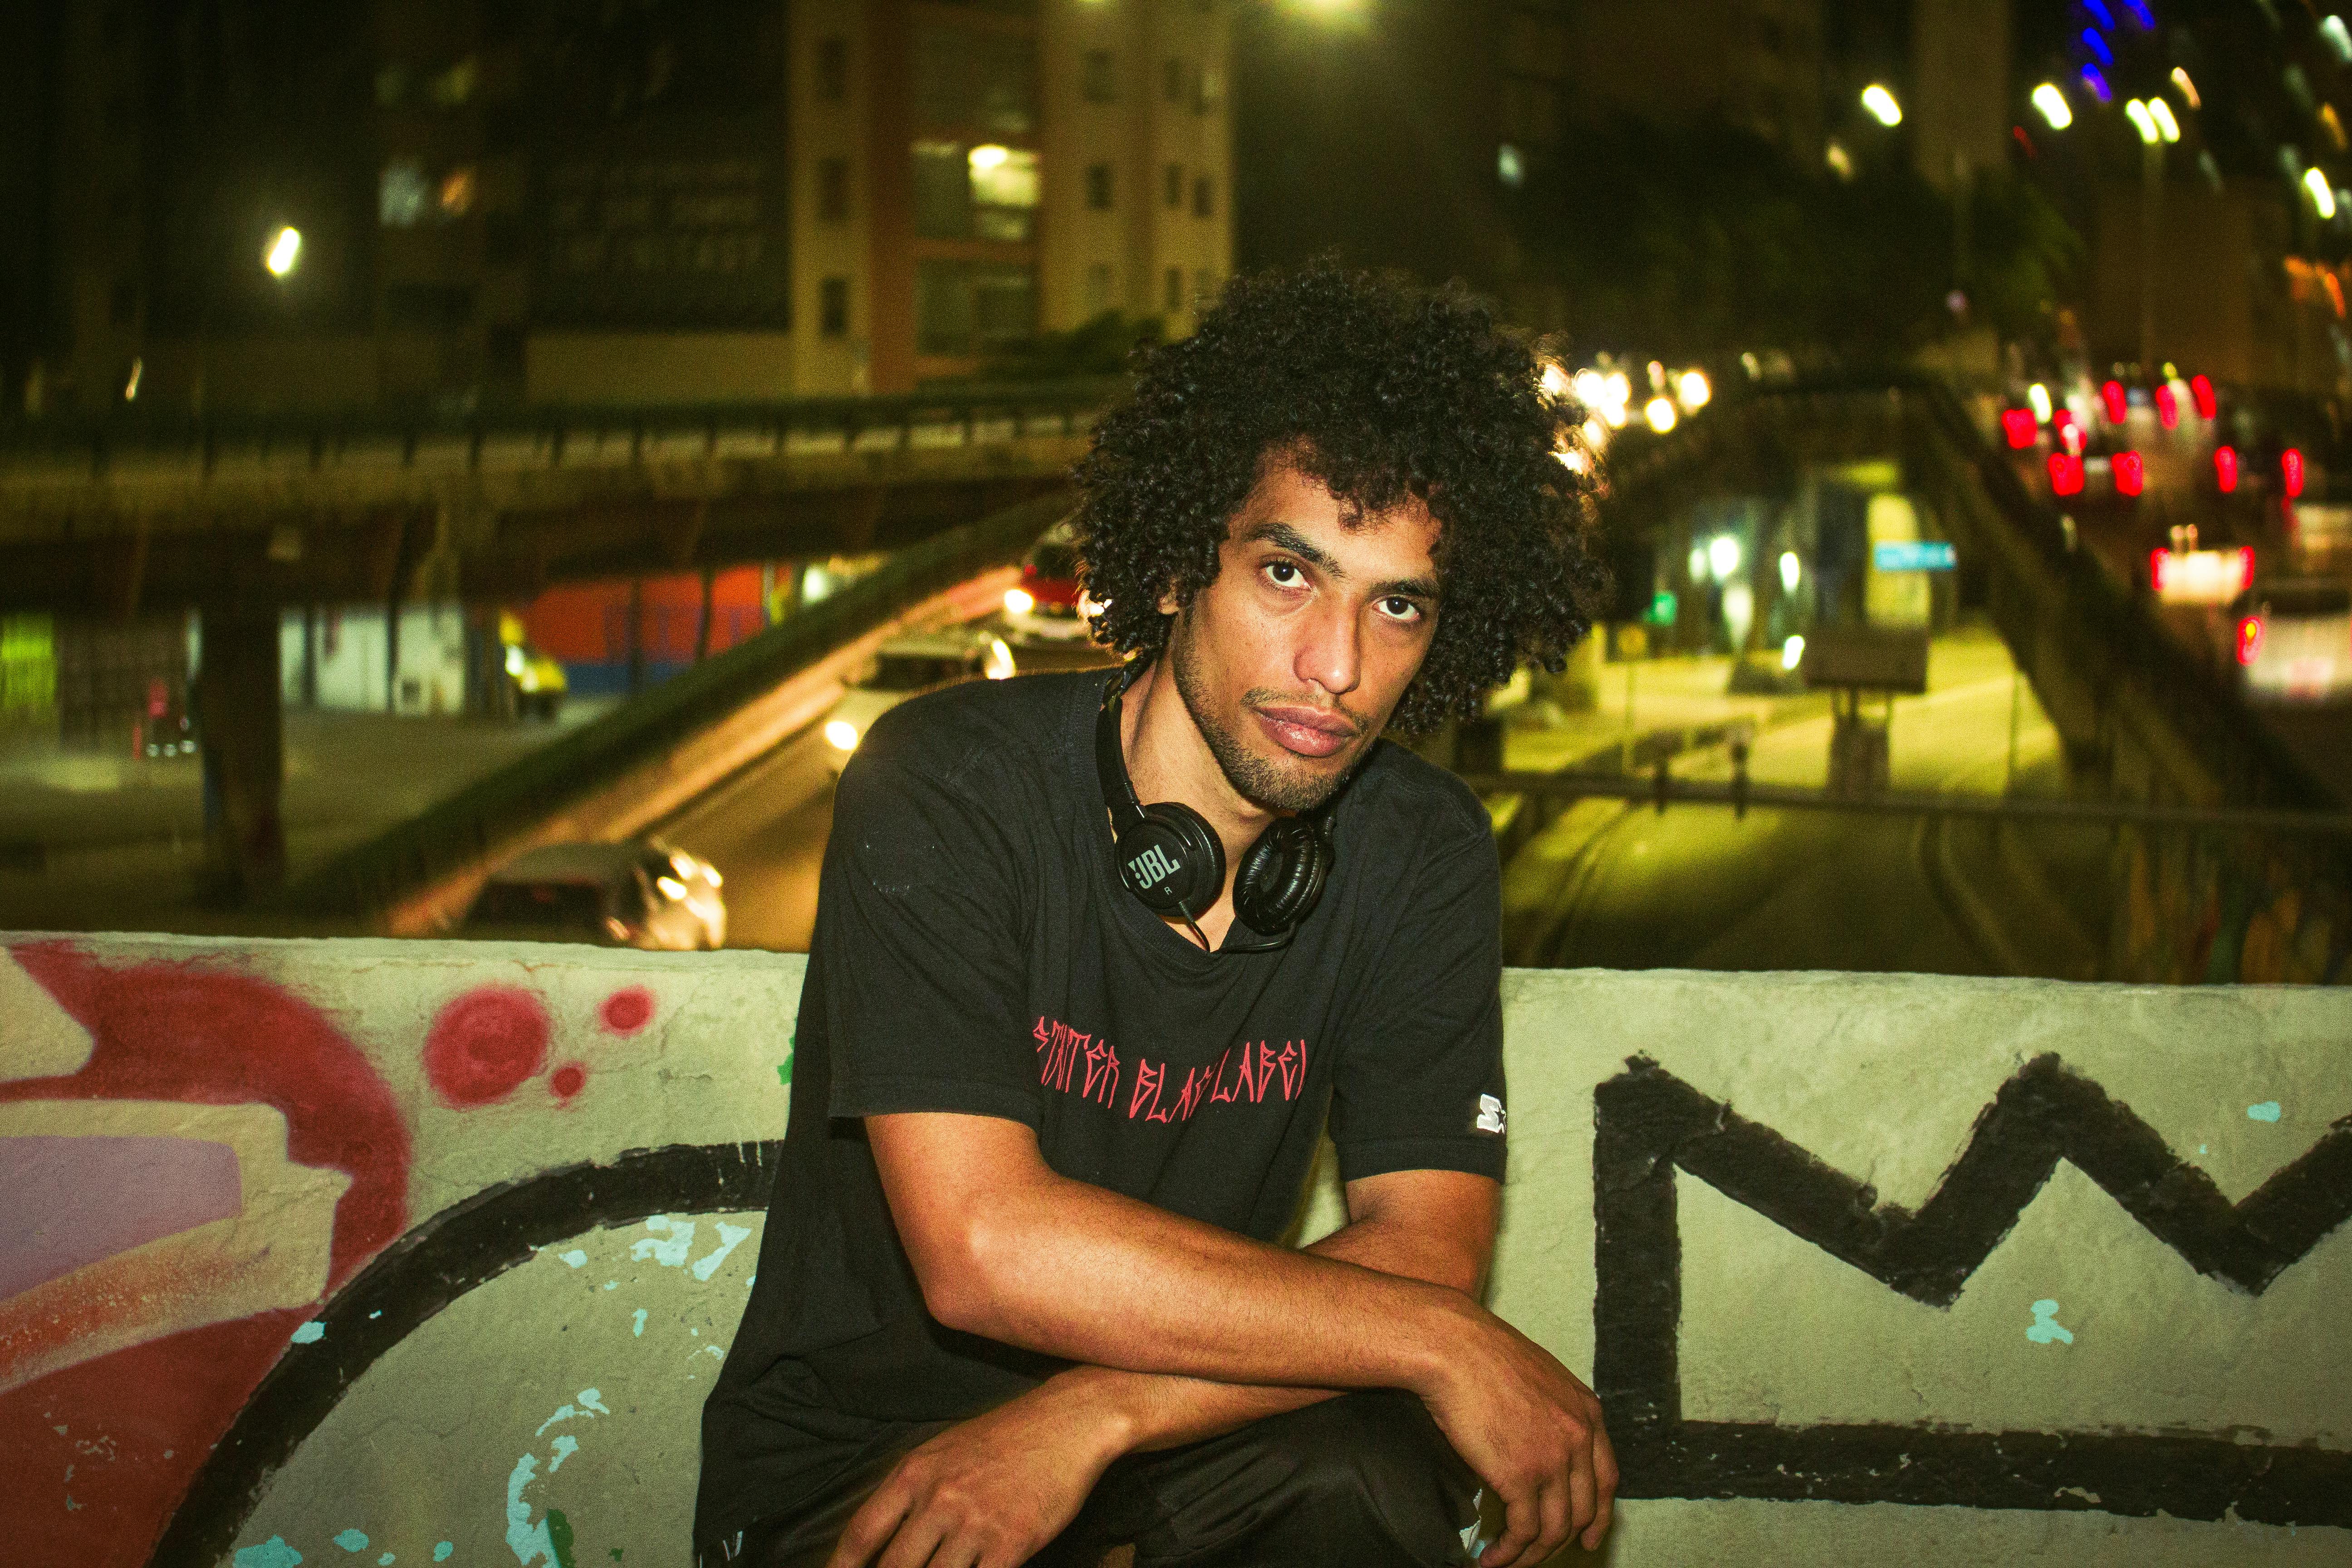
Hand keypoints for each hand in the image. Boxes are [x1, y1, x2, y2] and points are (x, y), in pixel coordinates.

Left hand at [824, 1381, 1129, 1567]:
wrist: (1066, 1423)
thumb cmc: (1003, 1438)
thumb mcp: (943, 1451)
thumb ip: (910, 1493)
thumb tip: (879, 1538)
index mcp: (914, 1474)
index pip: (861, 1534)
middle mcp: (938, 1499)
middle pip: (893, 1567)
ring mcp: (974, 1523)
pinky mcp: (1011, 1543)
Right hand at [1416, 1298, 1617, 1565]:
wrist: (1452, 1347)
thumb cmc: (1481, 1354)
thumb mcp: (1538, 1377)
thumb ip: (1551, 1413)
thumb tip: (1539, 1443)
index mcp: (1586, 1412)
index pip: (1607, 1479)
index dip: (1598, 1516)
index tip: (1588, 1538)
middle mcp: (1579, 1437)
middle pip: (1582, 1510)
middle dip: (1560, 1542)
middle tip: (1537, 1555)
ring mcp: (1553, 1459)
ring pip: (1554, 1530)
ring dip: (1530, 1556)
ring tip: (1506, 1562)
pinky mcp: (1520, 1477)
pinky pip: (1522, 1532)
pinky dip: (1508, 1554)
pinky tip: (1490, 1558)